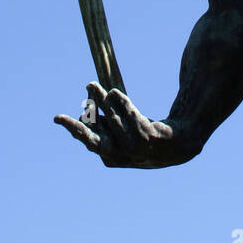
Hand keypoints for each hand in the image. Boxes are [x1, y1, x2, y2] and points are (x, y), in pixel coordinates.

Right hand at [54, 82, 185, 168]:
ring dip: (101, 104)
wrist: (182, 143)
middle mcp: (124, 156)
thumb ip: (106, 120)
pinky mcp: (153, 139)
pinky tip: (114, 93)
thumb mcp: (123, 129)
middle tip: (59, 117)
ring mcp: (139, 150)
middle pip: (95, 142)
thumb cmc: (148, 134)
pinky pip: (134, 119)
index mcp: (113, 157)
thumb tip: (88, 105)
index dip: (75, 129)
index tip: (59, 117)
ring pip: (115, 123)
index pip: (89, 142)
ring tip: (91, 86)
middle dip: (76, 129)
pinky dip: (122, 105)